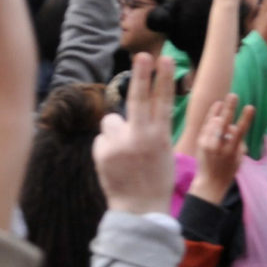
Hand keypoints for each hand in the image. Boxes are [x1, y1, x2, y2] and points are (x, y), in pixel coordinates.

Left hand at [94, 52, 179, 216]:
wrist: (139, 210)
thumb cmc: (154, 179)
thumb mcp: (164, 152)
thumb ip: (153, 130)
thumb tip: (140, 109)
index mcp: (160, 137)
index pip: (163, 101)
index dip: (163, 78)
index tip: (164, 59)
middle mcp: (141, 137)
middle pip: (139, 98)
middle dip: (142, 74)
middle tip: (143, 55)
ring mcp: (120, 144)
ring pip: (111, 121)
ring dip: (115, 131)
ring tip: (123, 152)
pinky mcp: (103, 153)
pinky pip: (102, 139)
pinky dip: (106, 147)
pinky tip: (114, 163)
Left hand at [185, 93, 252, 208]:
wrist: (210, 183)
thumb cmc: (228, 170)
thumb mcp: (239, 159)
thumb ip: (238, 143)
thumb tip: (231, 127)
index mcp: (231, 152)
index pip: (239, 132)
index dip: (245, 118)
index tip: (250, 107)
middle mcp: (218, 147)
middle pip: (223, 124)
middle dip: (229, 108)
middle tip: (233, 95)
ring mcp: (207, 144)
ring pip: (214, 123)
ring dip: (220, 113)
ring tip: (223, 104)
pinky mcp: (200, 142)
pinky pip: (207, 125)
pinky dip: (211, 116)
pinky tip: (216, 108)